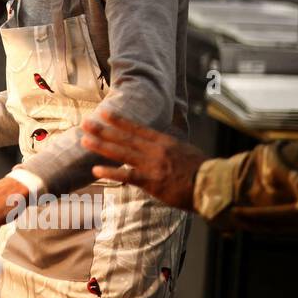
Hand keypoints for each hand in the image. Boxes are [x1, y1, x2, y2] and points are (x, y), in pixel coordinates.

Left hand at [80, 110, 202, 209]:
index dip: (119, 120)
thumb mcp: (186, 151)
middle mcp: (155, 150)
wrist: (213, 185)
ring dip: (101, 146)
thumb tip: (159, 144)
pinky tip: (95, 170)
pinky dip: (111, 172)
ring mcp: (152, 165)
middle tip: (86, 122)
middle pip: (124, 138)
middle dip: (103, 130)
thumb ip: (169, 148)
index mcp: (164, 142)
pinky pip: (127, 176)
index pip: (137, 128)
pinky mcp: (152, 182)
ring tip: (84, 140)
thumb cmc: (203, 171)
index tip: (104, 112)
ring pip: (121, 153)